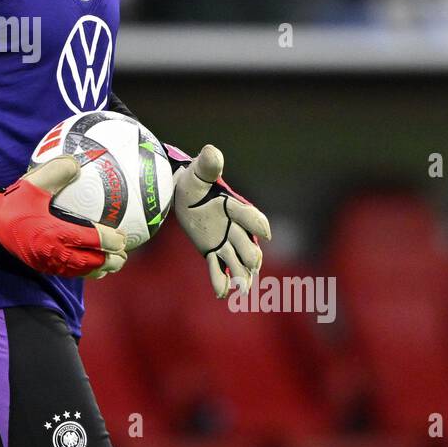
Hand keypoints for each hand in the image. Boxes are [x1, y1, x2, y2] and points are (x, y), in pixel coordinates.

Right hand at [0, 156, 127, 278]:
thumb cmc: (12, 202)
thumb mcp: (33, 184)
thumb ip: (56, 172)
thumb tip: (76, 163)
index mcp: (55, 234)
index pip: (92, 241)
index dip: (111, 241)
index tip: (123, 236)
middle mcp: (55, 252)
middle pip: (92, 262)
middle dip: (112, 260)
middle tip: (124, 254)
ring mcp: (48, 263)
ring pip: (82, 272)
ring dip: (100, 269)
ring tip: (112, 264)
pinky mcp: (42, 266)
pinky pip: (69, 273)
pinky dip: (84, 271)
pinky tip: (89, 265)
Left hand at [172, 145, 270, 296]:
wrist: (181, 195)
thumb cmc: (194, 181)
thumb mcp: (199, 172)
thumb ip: (208, 164)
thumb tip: (212, 152)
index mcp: (234, 208)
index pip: (251, 217)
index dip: (258, 224)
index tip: (266, 234)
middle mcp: (235, 228)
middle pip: (248, 246)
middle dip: (250, 257)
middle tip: (249, 267)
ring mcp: (225, 242)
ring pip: (238, 263)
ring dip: (241, 276)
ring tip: (241, 290)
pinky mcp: (212, 252)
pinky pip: (218, 269)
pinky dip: (220, 282)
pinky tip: (220, 294)